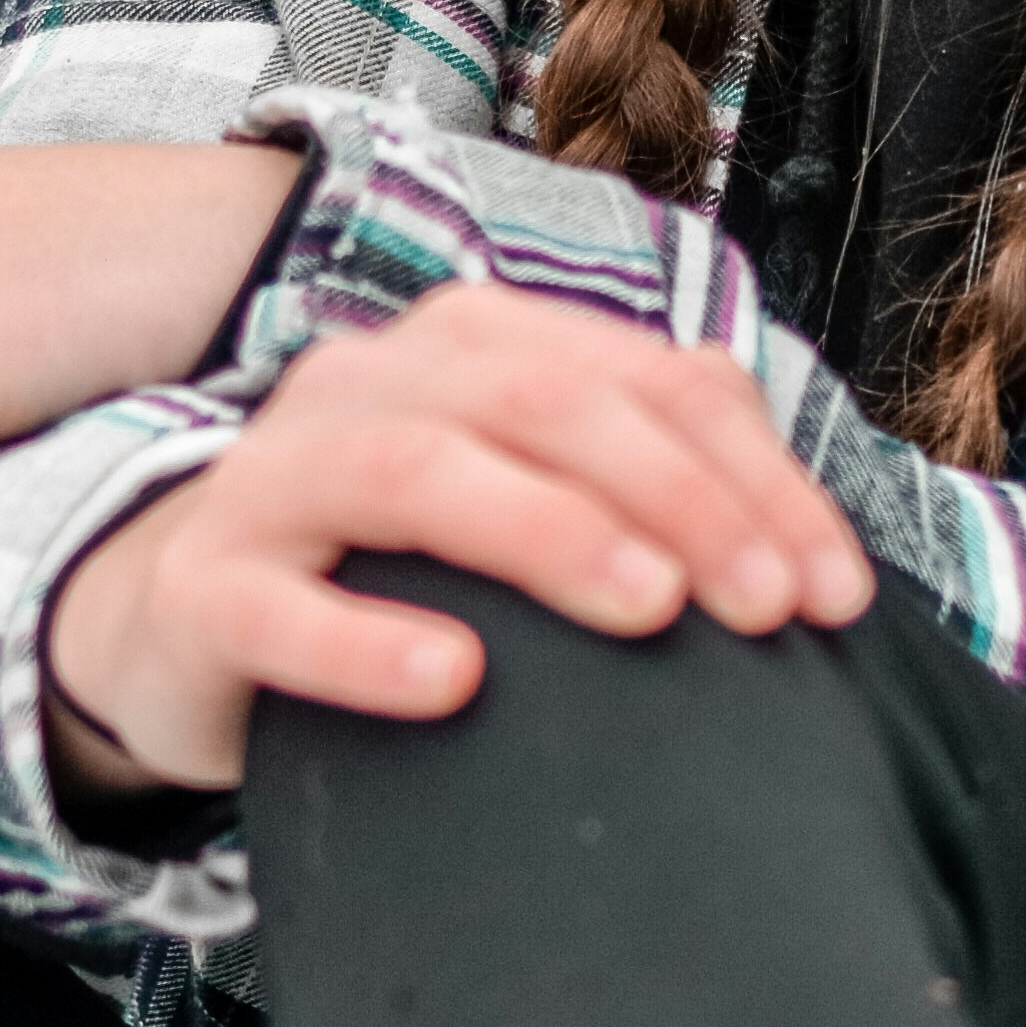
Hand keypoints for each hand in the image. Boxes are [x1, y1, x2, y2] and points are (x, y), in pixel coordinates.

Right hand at [44, 281, 871, 794]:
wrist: (191, 624)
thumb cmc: (399, 570)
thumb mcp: (527, 504)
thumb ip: (648, 490)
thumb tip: (805, 553)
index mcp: (473, 346)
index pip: (647, 379)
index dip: (756, 476)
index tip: (834, 595)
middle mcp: (371, 381)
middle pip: (546, 402)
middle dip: (679, 497)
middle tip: (765, 609)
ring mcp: (274, 476)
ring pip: (413, 467)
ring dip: (546, 531)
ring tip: (647, 605)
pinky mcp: (203, 589)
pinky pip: (277, 606)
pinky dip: (367, 640)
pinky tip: (456, 680)